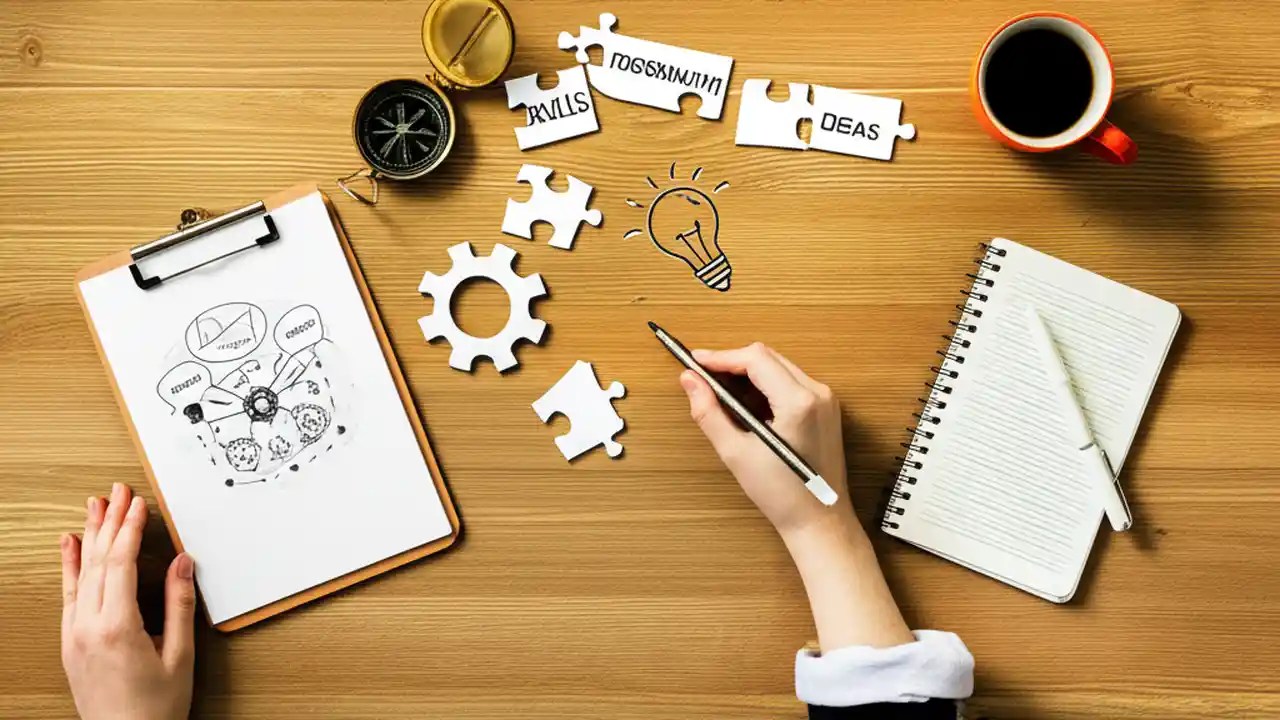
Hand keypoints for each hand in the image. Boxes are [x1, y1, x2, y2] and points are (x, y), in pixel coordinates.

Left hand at [60, 483, 195, 719]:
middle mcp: (88, 627)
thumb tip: (182, 563)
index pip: (121, 563)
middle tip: (118, 491)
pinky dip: (68, 567)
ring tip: (94, 506)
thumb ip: (179, 605)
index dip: (130, 529)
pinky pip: (68, 595)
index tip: (138, 503)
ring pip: (80, 573)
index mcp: (118, 628)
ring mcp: (75, 635)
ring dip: (88, 536)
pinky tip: (67, 545)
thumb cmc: (155, 709)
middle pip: (98, 561)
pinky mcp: (71, 642)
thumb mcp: (179, 656)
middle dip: (109, 522)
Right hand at [679, 343, 854, 536]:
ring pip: (779, 366)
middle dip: (733, 362)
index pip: (755, 359)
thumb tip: (690, 381)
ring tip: (720, 391)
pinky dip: (765, 385)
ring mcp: (826, 399)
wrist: (820, 521)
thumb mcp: (736, 453)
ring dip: (748, 373)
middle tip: (702, 377)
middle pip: (767, 357)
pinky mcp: (826, 408)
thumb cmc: (782, 495)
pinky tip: (746, 403)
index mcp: (799, 402)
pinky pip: (790, 382)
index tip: (694, 361)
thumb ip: (709, 412)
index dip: (721, 357)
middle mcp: (818, 393)